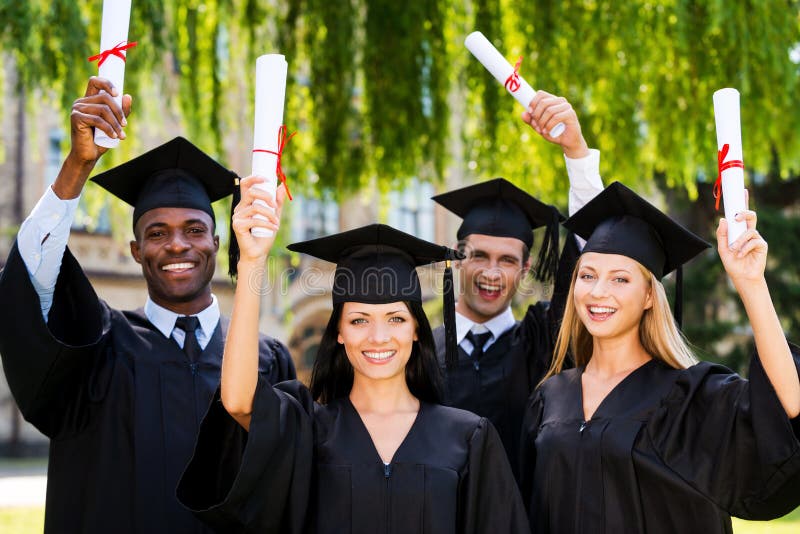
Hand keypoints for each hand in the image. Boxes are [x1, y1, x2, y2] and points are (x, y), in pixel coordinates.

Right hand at [52, 77, 131, 199]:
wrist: (88, 155)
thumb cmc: (100, 139)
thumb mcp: (114, 123)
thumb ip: (121, 111)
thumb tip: (128, 96)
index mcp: (89, 100)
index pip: (95, 81)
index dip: (107, 83)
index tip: (118, 94)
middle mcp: (81, 102)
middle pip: (105, 98)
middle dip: (119, 112)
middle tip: (125, 125)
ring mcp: (77, 109)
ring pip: (103, 109)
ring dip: (115, 123)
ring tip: (121, 135)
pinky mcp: (76, 118)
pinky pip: (98, 120)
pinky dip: (109, 129)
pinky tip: (114, 137)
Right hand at [231, 175, 285, 265]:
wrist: (259, 253)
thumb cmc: (264, 235)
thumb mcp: (274, 216)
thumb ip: (277, 202)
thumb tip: (282, 186)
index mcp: (246, 203)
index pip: (245, 185)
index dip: (254, 178)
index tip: (267, 179)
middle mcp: (240, 208)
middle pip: (251, 192)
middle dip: (266, 196)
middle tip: (275, 206)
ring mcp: (237, 217)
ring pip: (255, 207)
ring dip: (269, 214)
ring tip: (277, 222)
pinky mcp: (237, 226)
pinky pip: (254, 220)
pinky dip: (267, 224)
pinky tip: (274, 228)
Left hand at [521, 90, 588, 158]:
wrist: (567, 141)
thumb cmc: (554, 132)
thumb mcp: (539, 127)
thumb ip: (531, 121)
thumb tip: (523, 114)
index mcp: (552, 100)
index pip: (540, 94)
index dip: (533, 102)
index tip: (530, 112)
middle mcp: (560, 101)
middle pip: (543, 102)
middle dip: (536, 115)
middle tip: (536, 126)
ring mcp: (566, 106)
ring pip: (549, 111)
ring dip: (542, 122)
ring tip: (541, 131)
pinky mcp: (571, 114)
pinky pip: (556, 117)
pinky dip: (549, 126)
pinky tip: (547, 132)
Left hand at [717, 208, 767, 288]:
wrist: (741, 276)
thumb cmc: (732, 263)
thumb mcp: (722, 248)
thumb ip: (722, 234)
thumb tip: (723, 219)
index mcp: (739, 231)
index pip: (742, 214)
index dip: (744, 202)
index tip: (743, 191)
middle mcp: (749, 232)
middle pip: (750, 216)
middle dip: (744, 213)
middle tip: (736, 217)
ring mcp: (756, 238)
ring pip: (749, 231)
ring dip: (739, 240)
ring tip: (734, 249)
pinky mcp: (762, 245)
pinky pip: (754, 241)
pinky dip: (745, 247)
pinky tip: (740, 254)